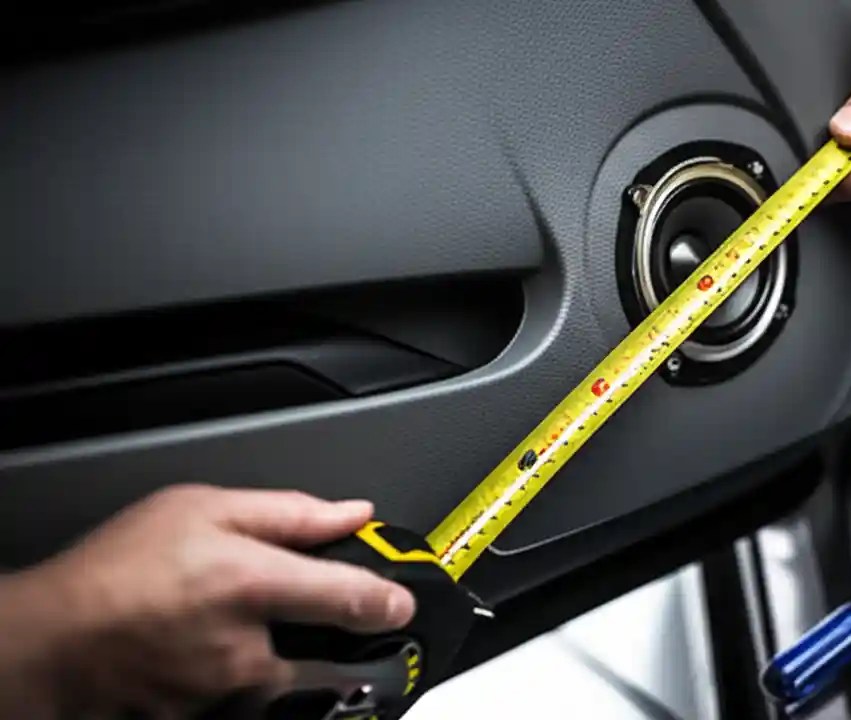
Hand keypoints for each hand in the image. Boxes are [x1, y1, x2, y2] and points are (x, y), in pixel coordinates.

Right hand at [0, 484, 415, 719]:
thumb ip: (287, 512)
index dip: (390, 601)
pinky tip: (225, 662)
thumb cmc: (111, 572)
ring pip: (292, 688)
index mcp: (253, 586)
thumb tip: (351, 513)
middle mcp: (247, 652)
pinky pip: (253, 708)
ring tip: (259, 641)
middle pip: (333, 662)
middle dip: (349, 652)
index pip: (353, 599)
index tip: (402, 603)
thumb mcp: (199, 509)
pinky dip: (254, 689)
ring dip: (296, 671)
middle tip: (338, 632)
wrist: (44, 644)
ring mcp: (227, 697)